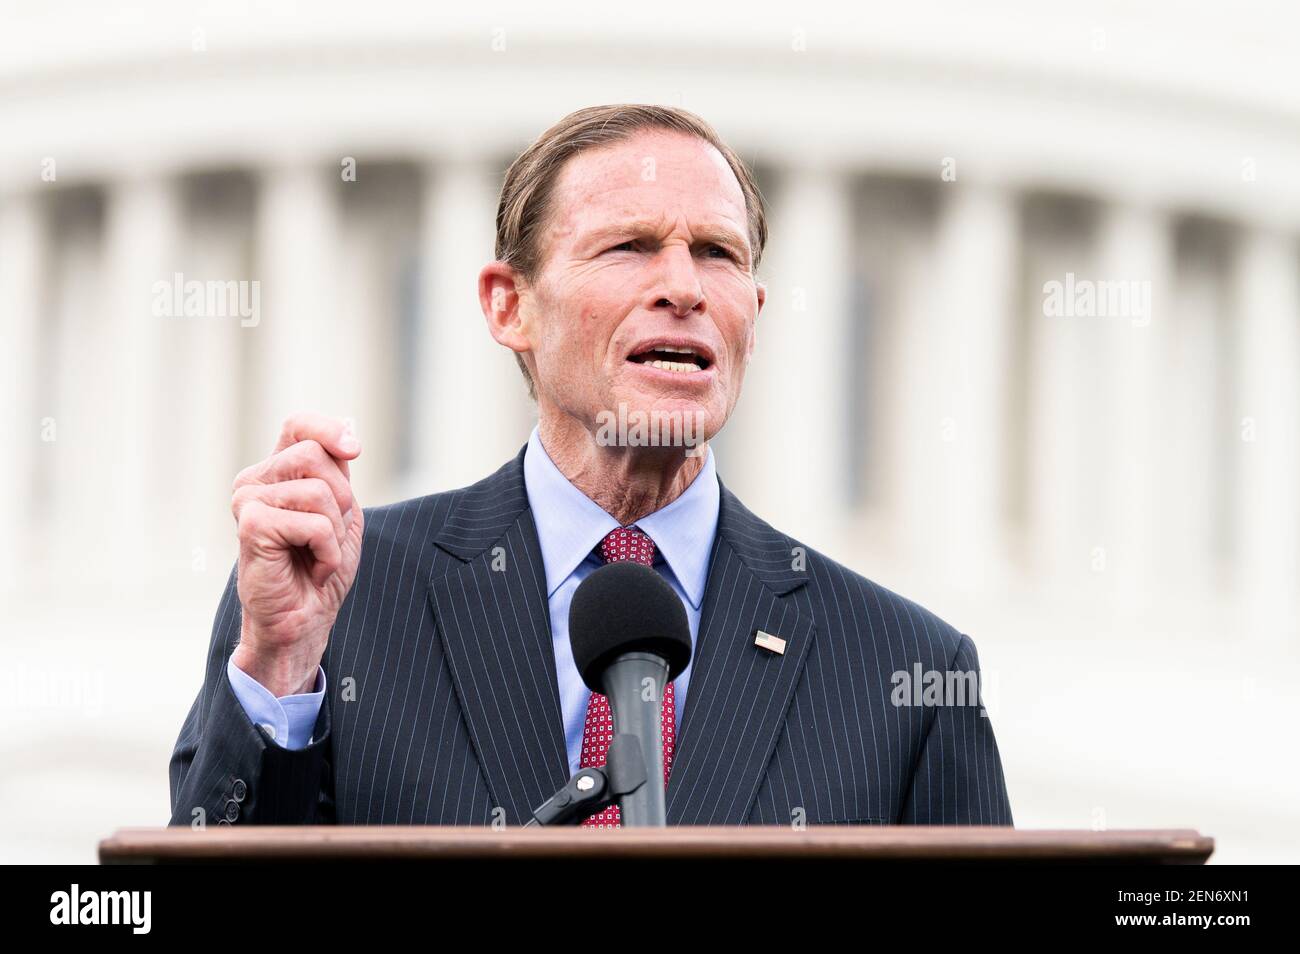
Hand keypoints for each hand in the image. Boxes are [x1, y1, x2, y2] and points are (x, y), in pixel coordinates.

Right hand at [229, 413, 363, 696]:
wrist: (303, 619)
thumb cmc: (320, 567)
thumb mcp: (341, 510)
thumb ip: (339, 470)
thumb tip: (349, 428)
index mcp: (275, 473)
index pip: (298, 425)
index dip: (328, 430)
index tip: (354, 450)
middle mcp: (255, 481)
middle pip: (315, 455)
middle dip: (342, 499)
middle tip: (330, 535)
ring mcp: (248, 501)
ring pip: (319, 491)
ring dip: (335, 532)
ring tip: (318, 556)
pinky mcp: (252, 525)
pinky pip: (315, 523)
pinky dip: (328, 552)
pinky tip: (312, 569)